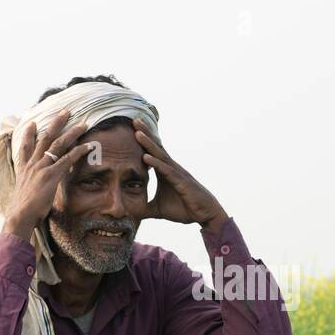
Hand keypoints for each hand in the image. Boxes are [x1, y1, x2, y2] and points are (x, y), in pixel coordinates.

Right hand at [1, 109, 92, 241]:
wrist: (20, 216)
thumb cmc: (23, 211)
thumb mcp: (25, 195)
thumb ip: (31, 187)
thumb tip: (36, 190)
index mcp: (24, 169)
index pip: (25, 147)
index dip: (28, 134)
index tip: (31, 122)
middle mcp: (32, 164)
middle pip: (44, 138)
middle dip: (55, 123)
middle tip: (65, 111)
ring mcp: (41, 168)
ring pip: (58, 144)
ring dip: (72, 132)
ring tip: (83, 124)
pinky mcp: (51, 175)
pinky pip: (67, 159)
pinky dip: (79, 151)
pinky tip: (89, 145)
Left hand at [134, 117, 227, 231]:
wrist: (204, 215)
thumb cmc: (184, 209)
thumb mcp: (158, 210)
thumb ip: (145, 208)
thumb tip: (131, 212)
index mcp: (165, 172)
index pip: (151, 153)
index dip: (141, 142)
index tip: (129, 129)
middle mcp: (171, 168)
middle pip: (156, 148)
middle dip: (145, 134)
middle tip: (134, 119)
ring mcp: (176, 173)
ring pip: (160, 155)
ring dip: (148, 144)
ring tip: (137, 132)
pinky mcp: (181, 182)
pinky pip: (166, 171)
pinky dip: (156, 163)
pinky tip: (145, 157)